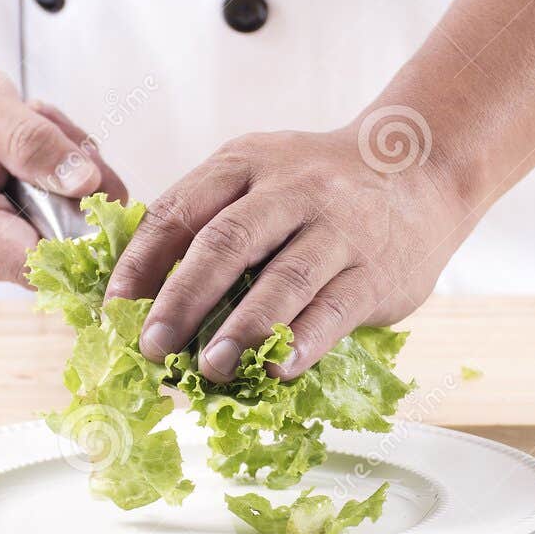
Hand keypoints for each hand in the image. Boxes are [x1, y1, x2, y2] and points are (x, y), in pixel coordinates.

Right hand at [0, 50, 124, 286]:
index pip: (48, 266)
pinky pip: (41, 225)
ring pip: (58, 231)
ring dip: (59, 174)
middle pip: (63, 243)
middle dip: (73, 179)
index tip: (91, 172)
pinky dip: (44, 184)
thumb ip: (34, 143)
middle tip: (42, 120)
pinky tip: (17, 149)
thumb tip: (90, 185)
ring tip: (23, 125)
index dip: (90, 228)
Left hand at [104, 122, 468, 381]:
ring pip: (283, 279)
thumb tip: (144, 298)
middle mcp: (292, 189)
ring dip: (241, 328)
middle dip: (182, 299)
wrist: (420, 168)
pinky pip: (334, 309)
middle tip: (152, 346)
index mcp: (246, 163)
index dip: (140, 262)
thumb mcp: (261, 174)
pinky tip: (276, 370)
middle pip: (226, 243)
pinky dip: (302, 342)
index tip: (114, 309)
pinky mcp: (376, 271)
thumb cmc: (322, 186)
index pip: (180, 210)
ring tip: (208, 369)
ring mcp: (339, 228)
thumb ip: (212, 220)